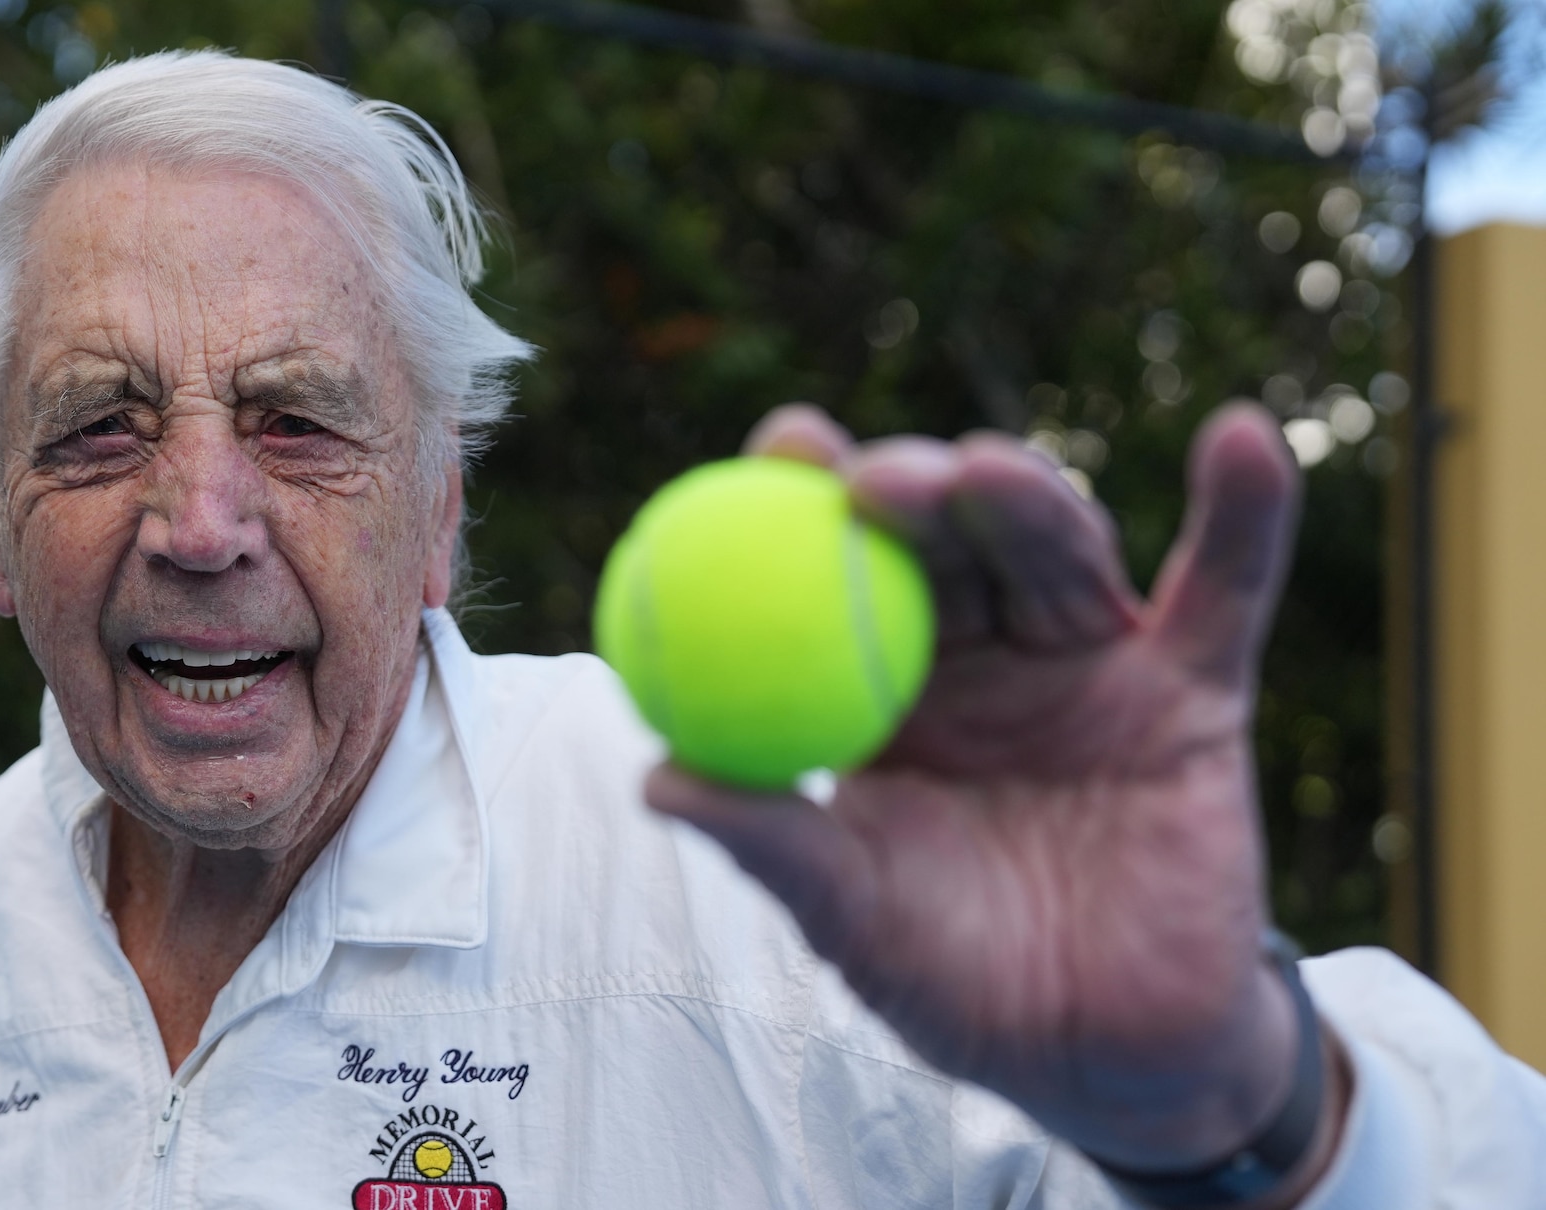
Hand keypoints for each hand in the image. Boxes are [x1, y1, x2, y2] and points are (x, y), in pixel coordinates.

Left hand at [645, 403, 1344, 1188]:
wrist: (1101, 1058)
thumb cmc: (952, 977)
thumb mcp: (849, 913)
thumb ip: (770, 842)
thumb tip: (656, 778)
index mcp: (883, 683)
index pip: (840, 564)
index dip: (812, 493)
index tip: (784, 445)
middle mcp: (981, 653)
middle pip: (947, 538)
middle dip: (911, 489)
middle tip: (872, 480)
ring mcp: (1089, 662)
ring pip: (1058, 552)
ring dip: (1024, 501)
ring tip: (980, 477)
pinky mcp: (1194, 692)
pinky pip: (1224, 595)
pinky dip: (1245, 516)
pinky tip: (1244, 436)